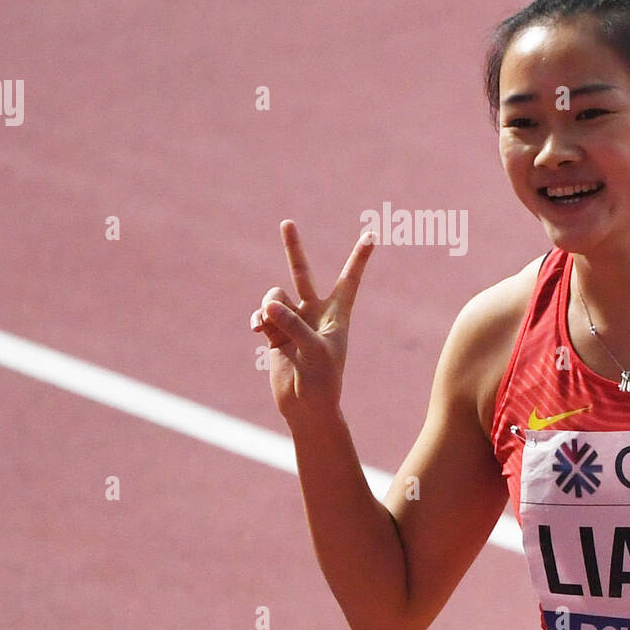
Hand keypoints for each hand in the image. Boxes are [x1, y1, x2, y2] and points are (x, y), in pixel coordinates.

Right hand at [251, 220, 374, 424]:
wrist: (306, 406)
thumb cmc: (323, 380)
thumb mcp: (314, 350)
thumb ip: (292, 324)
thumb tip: (268, 303)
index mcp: (337, 314)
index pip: (350, 279)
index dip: (359, 258)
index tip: (371, 235)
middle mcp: (315, 313)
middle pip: (302, 273)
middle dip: (293, 249)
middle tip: (287, 223)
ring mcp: (293, 321)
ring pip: (275, 296)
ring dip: (268, 305)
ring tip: (267, 324)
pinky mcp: (275, 333)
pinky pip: (262, 314)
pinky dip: (259, 318)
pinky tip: (258, 329)